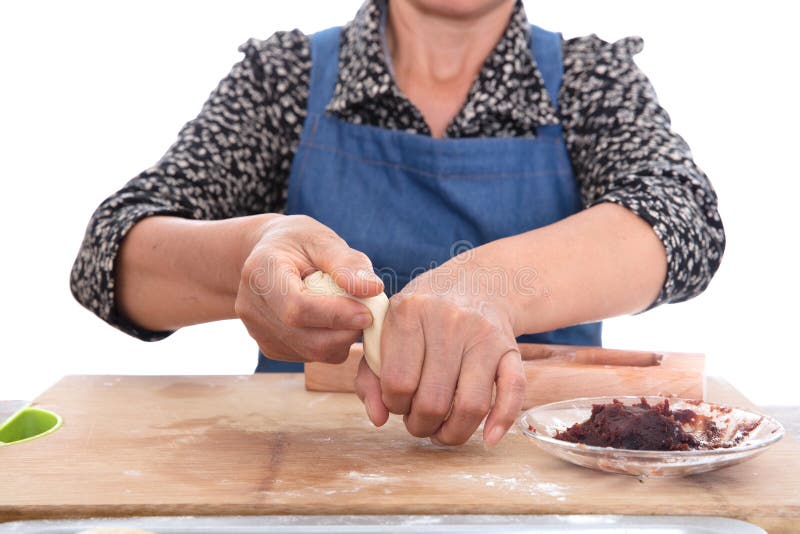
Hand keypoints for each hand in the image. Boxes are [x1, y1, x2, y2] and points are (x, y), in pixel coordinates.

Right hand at [235, 214, 383, 362]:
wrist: (267, 255)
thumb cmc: (298, 243)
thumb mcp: (321, 240)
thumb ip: (347, 263)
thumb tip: (373, 289)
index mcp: (261, 273)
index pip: (297, 307)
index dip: (336, 315)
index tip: (367, 313)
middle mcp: (252, 307)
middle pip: (305, 338)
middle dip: (345, 332)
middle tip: (368, 315)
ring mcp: (257, 331)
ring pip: (310, 353)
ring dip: (341, 340)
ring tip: (352, 314)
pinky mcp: (269, 347)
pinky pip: (308, 356)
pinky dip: (330, 345)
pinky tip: (334, 322)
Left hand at [355, 252, 525, 445]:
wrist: (476, 283)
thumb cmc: (423, 315)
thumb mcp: (387, 330)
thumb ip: (370, 375)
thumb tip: (378, 419)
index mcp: (409, 312)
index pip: (397, 382)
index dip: (394, 404)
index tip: (397, 402)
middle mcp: (448, 320)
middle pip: (433, 400)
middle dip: (420, 425)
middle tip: (418, 422)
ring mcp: (483, 334)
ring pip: (470, 405)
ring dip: (453, 433)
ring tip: (442, 432)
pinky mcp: (510, 348)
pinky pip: (512, 392)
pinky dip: (501, 422)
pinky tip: (488, 438)